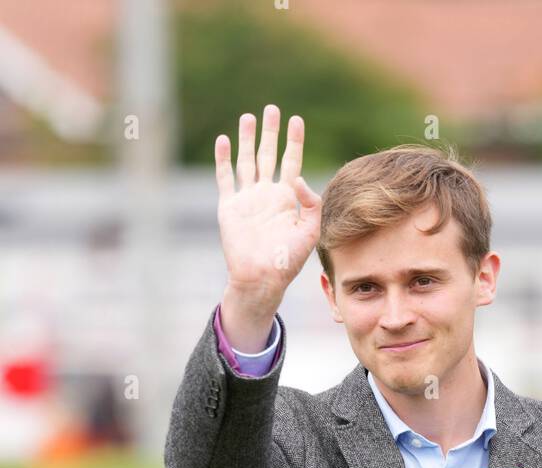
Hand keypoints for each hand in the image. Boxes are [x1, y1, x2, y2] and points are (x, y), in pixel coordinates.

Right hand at [214, 106, 321, 319]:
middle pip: (268, 155)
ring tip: (249, 117)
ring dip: (247, 139)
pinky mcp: (229, 206)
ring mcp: (247, 199)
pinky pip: (225, 178)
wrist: (261, 277)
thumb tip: (299, 178)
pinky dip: (223, 159)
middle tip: (272, 109)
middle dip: (270, 133)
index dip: (294, 142)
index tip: (297, 121)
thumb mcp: (310, 232)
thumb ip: (311, 204)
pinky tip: (224, 141)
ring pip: (246, 161)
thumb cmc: (288, 261)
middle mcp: (267, 195)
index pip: (291, 162)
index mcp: (287, 200)